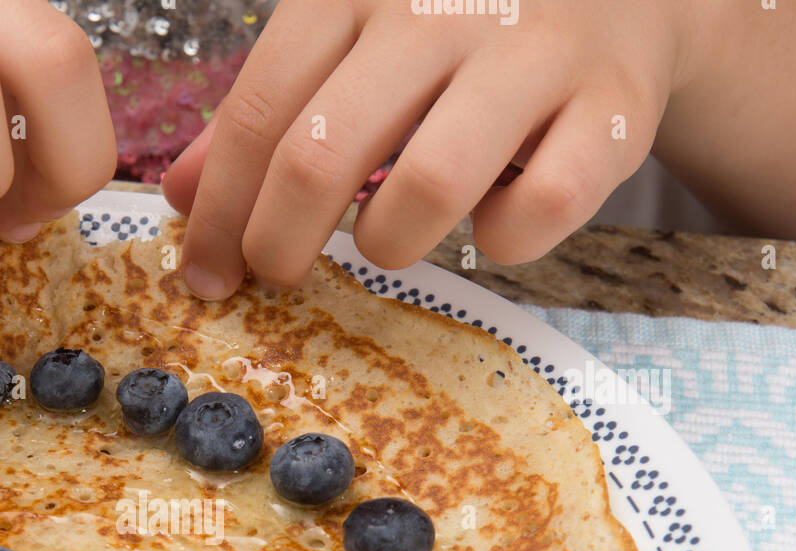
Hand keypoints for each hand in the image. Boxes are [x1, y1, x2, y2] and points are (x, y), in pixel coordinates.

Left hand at [162, 0, 702, 298]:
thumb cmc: (459, 30)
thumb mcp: (353, 43)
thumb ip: (269, 113)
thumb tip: (181, 194)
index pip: (260, 110)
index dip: (218, 211)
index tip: (204, 276)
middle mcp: (442, 5)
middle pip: (321, 153)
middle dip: (277, 243)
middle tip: (276, 278)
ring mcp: (535, 51)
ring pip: (428, 185)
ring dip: (387, 244)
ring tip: (385, 244)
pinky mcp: (615, 105)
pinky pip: (541, 207)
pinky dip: (503, 240)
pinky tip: (491, 227)